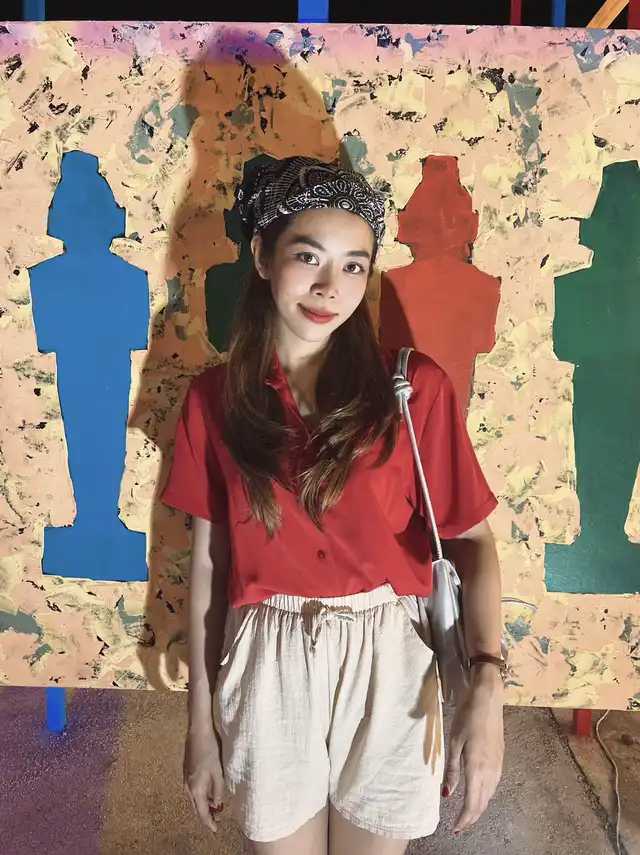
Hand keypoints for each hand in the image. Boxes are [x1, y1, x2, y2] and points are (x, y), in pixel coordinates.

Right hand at [184, 722, 225, 832]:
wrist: (198, 731)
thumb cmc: (210, 750)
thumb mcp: (218, 771)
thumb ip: (218, 789)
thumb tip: (217, 803)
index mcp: (196, 788)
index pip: (201, 811)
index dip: (209, 822)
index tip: (216, 830)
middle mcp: (188, 786)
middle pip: (196, 806)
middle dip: (207, 814)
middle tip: (218, 819)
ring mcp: (186, 777)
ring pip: (195, 797)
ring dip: (205, 803)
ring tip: (216, 806)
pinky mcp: (187, 769)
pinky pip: (194, 788)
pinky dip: (202, 794)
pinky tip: (209, 791)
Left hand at [443, 666, 503, 834]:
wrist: (488, 698)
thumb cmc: (467, 716)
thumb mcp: (454, 742)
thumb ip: (452, 770)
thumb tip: (447, 795)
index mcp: (477, 768)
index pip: (472, 803)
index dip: (464, 819)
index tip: (455, 829)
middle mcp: (491, 770)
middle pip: (482, 802)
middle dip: (472, 817)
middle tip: (460, 827)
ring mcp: (498, 764)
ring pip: (490, 794)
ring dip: (479, 807)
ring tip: (468, 814)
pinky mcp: (501, 757)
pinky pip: (494, 784)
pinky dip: (486, 795)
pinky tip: (480, 793)